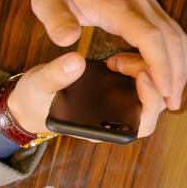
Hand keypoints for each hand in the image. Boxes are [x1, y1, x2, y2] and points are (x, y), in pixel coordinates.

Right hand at [6, 51, 164, 138]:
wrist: (31, 99)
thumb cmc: (35, 98)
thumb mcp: (40, 85)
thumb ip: (56, 76)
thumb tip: (75, 62)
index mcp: (99, 129)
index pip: (142, 124)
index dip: (151, 99)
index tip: (142, 73)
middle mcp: (115, 122)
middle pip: (154, 106)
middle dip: (149, 78)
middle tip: (123, 60)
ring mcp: (119, 108)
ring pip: (153, 92)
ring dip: (144, 70)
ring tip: (117, 59)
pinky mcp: (119, 94)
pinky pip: (143, 82)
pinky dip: (138, 67)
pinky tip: (118, 58)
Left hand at [30, 0, 186, 109]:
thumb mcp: (48, 2)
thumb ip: (56, 21)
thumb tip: (68, 39)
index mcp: (118, 6)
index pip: (150, 37)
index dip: (161, 65)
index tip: (164, 90)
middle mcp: (141, 4)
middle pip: (172, 39)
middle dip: (177, 73)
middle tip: (173, 103)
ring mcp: (148, 4)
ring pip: (176, 35)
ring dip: (180, 64)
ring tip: (174, 93)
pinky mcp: (148, 6)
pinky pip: (171, 30)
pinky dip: (175, 53)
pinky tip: (168, 70)